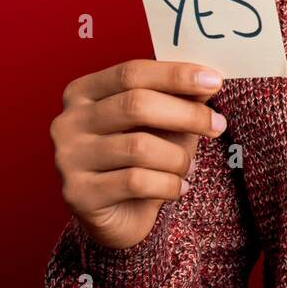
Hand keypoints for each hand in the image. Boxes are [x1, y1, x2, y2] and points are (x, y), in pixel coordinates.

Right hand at [51, 60, 226, 249]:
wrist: (120, 215)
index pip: (132, 73)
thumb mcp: (162, 123)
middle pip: (135, 105)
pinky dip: (168, 185)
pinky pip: (136, 182)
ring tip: (189, 167)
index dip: (175, 75)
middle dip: (186, 114)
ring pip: (138, 147)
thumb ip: (178, 99)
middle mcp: (68, 121)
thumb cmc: (143, 158)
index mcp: (84, 92)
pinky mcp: (79, 193)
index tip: (213, 80)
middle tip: (218, 125)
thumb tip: (209, 79)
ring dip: (177, 158)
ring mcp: (69, 158)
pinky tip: (179, 188)